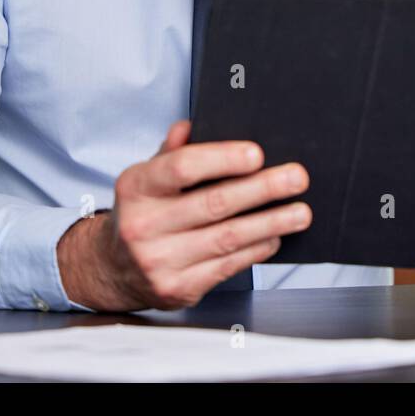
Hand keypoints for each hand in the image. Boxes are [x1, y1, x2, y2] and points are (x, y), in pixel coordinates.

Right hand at [57, 120, 310, 310]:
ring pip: (228, 237)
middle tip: (297, 178)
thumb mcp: (147, 178)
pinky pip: (228, 265)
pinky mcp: (178, 288)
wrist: (113, 268)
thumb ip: (171, 153)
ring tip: (301, 211)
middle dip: (263, 189)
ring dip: (271, 222)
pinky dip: (257, 249)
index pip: (182, 168)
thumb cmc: (142, 212)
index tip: (257, 154)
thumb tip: (190, 127)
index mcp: (136, 188)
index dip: (222, 159)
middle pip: (214, 203)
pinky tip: (275, 236)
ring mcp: (159, 261)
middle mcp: (144, 225)